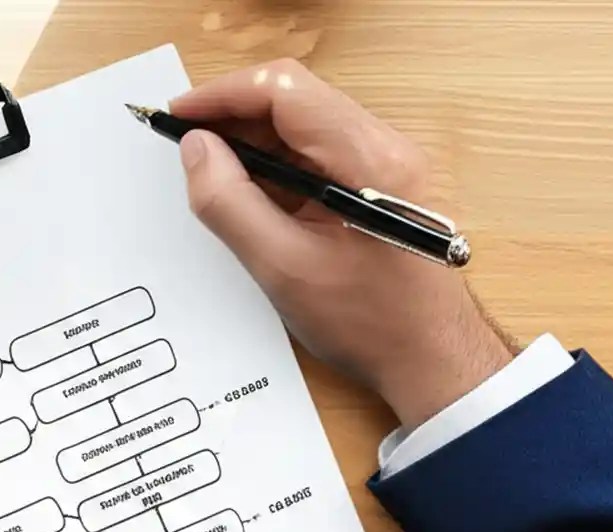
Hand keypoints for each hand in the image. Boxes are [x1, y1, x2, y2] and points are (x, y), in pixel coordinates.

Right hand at [171, 59, 514, 427]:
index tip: (178, 115)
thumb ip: (230, 204)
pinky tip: (246, 190)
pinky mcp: (380, 184)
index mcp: (369, 159)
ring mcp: (386, 164)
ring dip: (252, 139)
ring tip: (208, 168)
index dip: (223, 94)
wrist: (434, 360)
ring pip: (304, 125)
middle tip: (184, 143)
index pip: (286, 91)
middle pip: (295, 100)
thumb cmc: (370, 323)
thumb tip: (196, 150)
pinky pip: (318, 154)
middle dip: (233, 114)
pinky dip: (276, 163)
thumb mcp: (283, 268)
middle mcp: (385, 147)